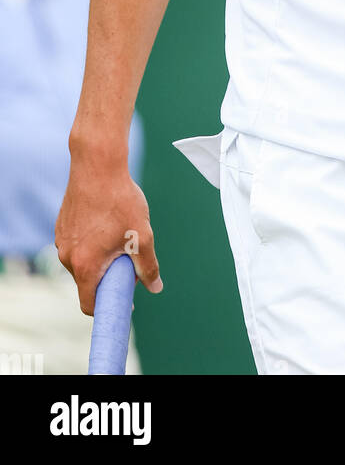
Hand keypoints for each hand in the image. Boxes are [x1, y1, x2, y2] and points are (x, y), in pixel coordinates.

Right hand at [55, 150, 161, 315]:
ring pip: (82, 261)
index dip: (108, 307)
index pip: (89, 304)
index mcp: (85, 265)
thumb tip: (155, 287)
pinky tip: (107, 223)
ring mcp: (61, 241)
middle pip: (88, 281)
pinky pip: (77, 244)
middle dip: (108, 277)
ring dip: (100, 258)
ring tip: (120, 235)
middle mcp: (66, 256)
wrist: (97, 165)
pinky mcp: (61, 226)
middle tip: (129, 260)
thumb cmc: (120, 200)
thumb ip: (148, 266)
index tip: (125, 301)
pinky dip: (92, 243)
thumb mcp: (141, 236)